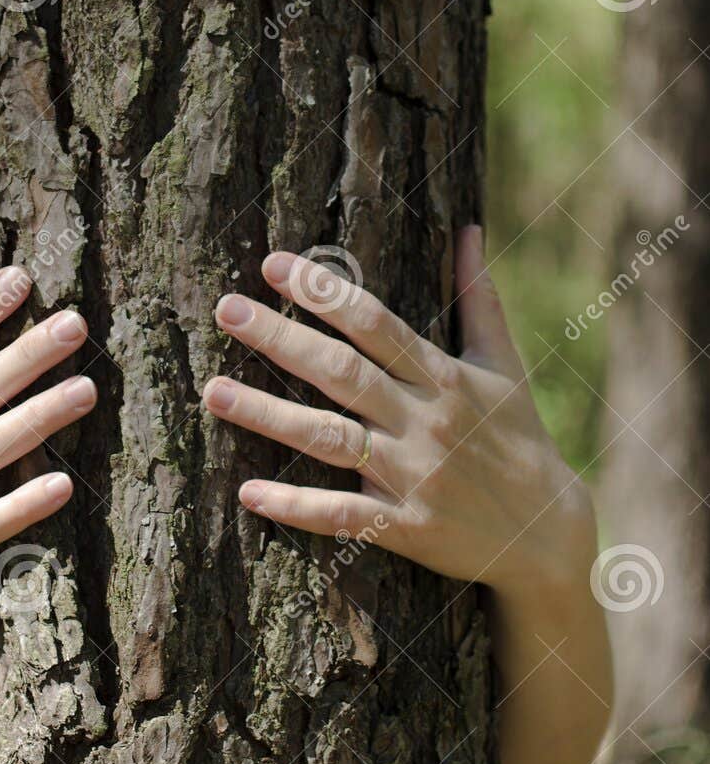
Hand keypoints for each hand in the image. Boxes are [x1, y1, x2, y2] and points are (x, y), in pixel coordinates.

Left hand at [202, 227, 595, 597]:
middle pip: (342, 374)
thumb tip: (469, 230)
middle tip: (226, 309)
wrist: (550, 534)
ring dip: (268, 416)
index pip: (375, 325)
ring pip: (330, 440)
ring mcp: (414, 477)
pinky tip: (248, 492)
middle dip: (282, 339)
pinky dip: (295, 506)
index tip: (274, 266)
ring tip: (213, 392)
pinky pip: (342, 516)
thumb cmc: (519, 439)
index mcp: (445, 377)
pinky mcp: (406, 528)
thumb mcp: (505, 366)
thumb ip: (480, 299)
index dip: (325, 293)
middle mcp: (425, 422)